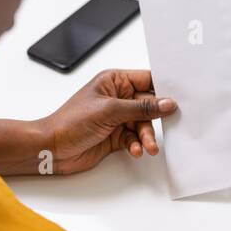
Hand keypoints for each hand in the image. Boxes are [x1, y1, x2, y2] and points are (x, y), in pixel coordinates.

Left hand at [36, 69, 177, 174]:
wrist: (51, 149)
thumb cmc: (70, 122)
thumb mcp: (110, 111)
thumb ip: (142, 108)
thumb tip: (167, 103)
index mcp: (114, 82)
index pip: (147, 80)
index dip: (164, 88)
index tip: (180, 97)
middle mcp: (118, 98)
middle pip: (150, 105)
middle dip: (156, 119)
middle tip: (166, 127)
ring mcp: (117, 117)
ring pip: (144, 124)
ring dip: (147, 136)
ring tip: (148, 147)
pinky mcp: (116, 135)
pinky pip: (135, 138)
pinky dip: (137, 145)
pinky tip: (135, 150)